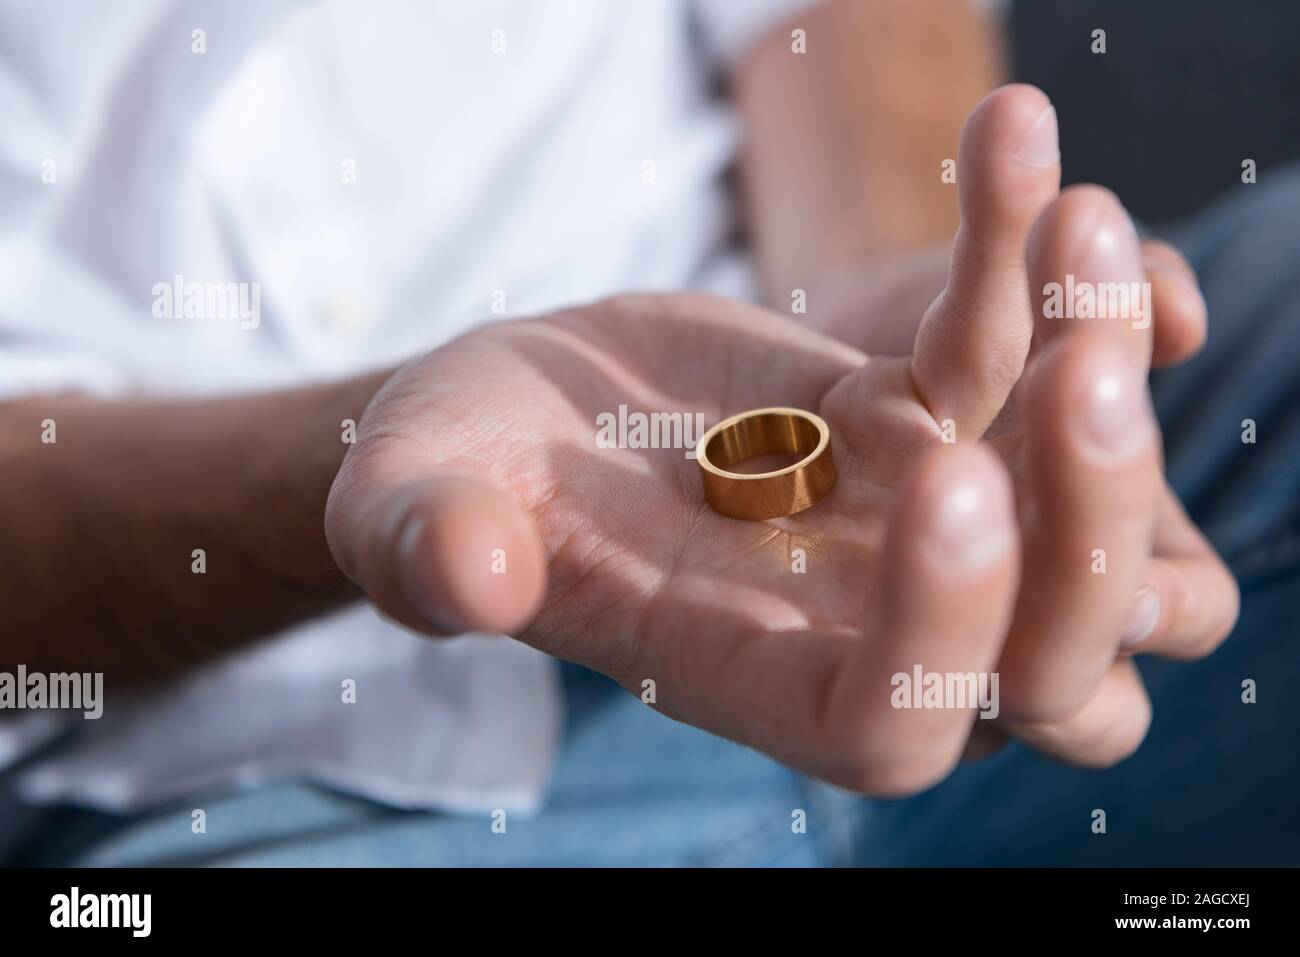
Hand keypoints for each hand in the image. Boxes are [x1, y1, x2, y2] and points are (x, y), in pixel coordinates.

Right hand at [324, 87, 1237, 794]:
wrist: (511, 409)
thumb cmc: (445, 472)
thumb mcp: (409, 503)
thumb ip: (430, 548)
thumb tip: (469, 566)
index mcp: (735, 670)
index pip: (893, 723)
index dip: (948, 637)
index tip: (949, 481)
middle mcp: (846, 616)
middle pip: (1052, 653)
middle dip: (1095, 527)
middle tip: (1082, 373)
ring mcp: (893, 517)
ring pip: (1072, 497)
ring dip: (1105, 363)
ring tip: (1083, 218)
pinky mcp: (902, 413)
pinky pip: (1004, 348)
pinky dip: (1024, 251)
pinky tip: (1011, 136)